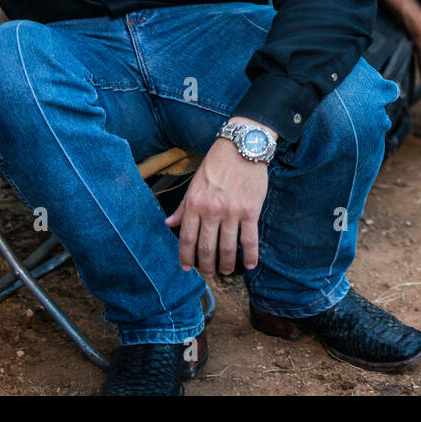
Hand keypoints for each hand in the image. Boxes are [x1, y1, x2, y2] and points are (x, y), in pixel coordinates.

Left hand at [166, 118, 271, 275]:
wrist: (243, 147)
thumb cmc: (217, 163)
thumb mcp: (195, 182)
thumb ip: (183, 206)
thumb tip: (169, 224)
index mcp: (195, 203)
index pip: (187, 238)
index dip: (186, 257)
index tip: (187, 268)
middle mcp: (211, 210)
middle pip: (207, 248)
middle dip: (207, 266)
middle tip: (210, 274)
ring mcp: (232, 212)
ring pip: (228, 248)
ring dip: (227, 265)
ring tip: (227, 271)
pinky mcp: (251, 211)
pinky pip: (250, 240)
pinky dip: (250, 255)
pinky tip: (250, 265)